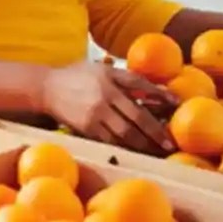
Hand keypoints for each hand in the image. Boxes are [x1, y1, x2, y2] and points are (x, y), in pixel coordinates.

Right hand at [42, 62, 176, 156]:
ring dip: (144, 144)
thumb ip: (127, 79)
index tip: (176, 104)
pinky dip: (126, 147)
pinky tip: (136, 151)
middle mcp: (104, 96)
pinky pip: (111, 141)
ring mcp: (95, 114)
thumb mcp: (102, 69)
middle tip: (169, 143)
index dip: (160, 95)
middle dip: (156, 131)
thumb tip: (158, 91)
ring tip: (157, 151)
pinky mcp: (87, 128)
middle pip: (137, 116)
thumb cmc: (77, 76)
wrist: (46, 88)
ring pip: (126, 133)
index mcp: (109, 77)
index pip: (140, 85)